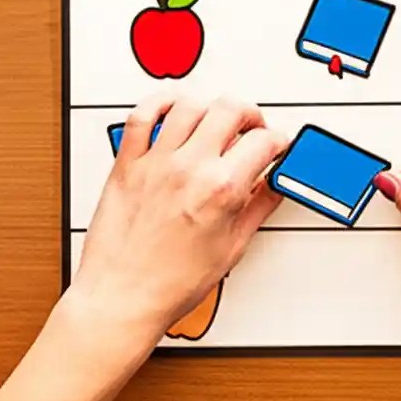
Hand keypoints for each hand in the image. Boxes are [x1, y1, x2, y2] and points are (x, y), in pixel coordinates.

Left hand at [70, 91, 288, 336]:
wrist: (123, 298)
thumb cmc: (170, 284)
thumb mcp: (231, 248)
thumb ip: (257, 208)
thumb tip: (273, 187)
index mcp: (221, 189)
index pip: (263, 142)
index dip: (277, 142)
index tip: (275, 147)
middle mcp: (189, 168)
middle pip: (229, 108)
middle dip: (250, 114)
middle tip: (252, 128)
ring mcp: (156, 163)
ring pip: (189, 105)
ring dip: (209, 107)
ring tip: (215, 120)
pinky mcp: (127, 164)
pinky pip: (141, 115)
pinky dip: (158, 102)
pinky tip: (171, 108)